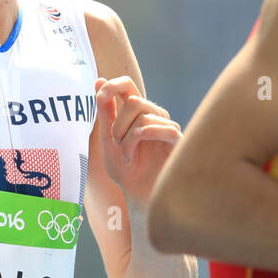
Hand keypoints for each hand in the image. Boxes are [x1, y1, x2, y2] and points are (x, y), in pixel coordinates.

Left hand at [95, 76, 180, 206]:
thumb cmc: (126, 171)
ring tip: (126, 158)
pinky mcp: (178, 140)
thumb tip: (99, 79)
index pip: (127, 85)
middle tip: (116, 145)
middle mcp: (153, 115)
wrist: (139, 198)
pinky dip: (143, 137)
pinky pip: (163, 127)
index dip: (114, 84)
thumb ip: (105, 113)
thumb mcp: (108, 141)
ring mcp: (167, 126)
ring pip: (143, 115)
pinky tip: (134, 153)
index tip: (100, 96)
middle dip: (117, 124)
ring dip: (127, 139)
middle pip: (134, 100)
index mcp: (136, 113)